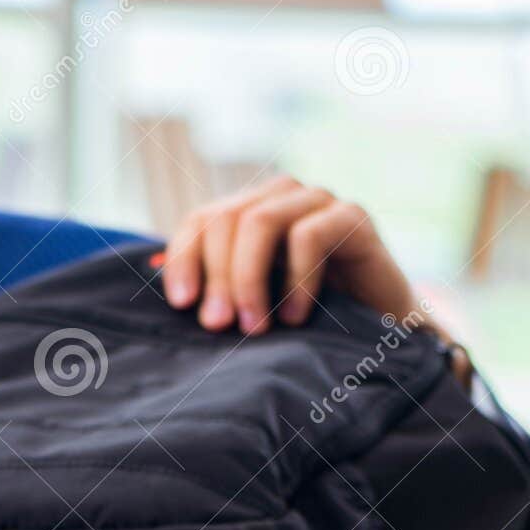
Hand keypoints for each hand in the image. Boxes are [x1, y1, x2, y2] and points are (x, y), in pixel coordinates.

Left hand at [159, 176, 418, 335]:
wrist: (379, 331)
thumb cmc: (305, 320)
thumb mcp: (250, 303)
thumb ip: (211, 285)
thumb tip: (151, 272)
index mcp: (247, 213)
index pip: (199, 221)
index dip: (182, 259)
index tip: (181, 305)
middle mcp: (279, 198)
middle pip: (226, 220)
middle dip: (216, 277)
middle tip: (218, 326)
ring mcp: (317, 202)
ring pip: (260, 222)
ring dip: (249, 279)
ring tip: (254, 327)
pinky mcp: (353, 217)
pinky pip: (309, 236)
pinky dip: (296, 280)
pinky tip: (296, 317)